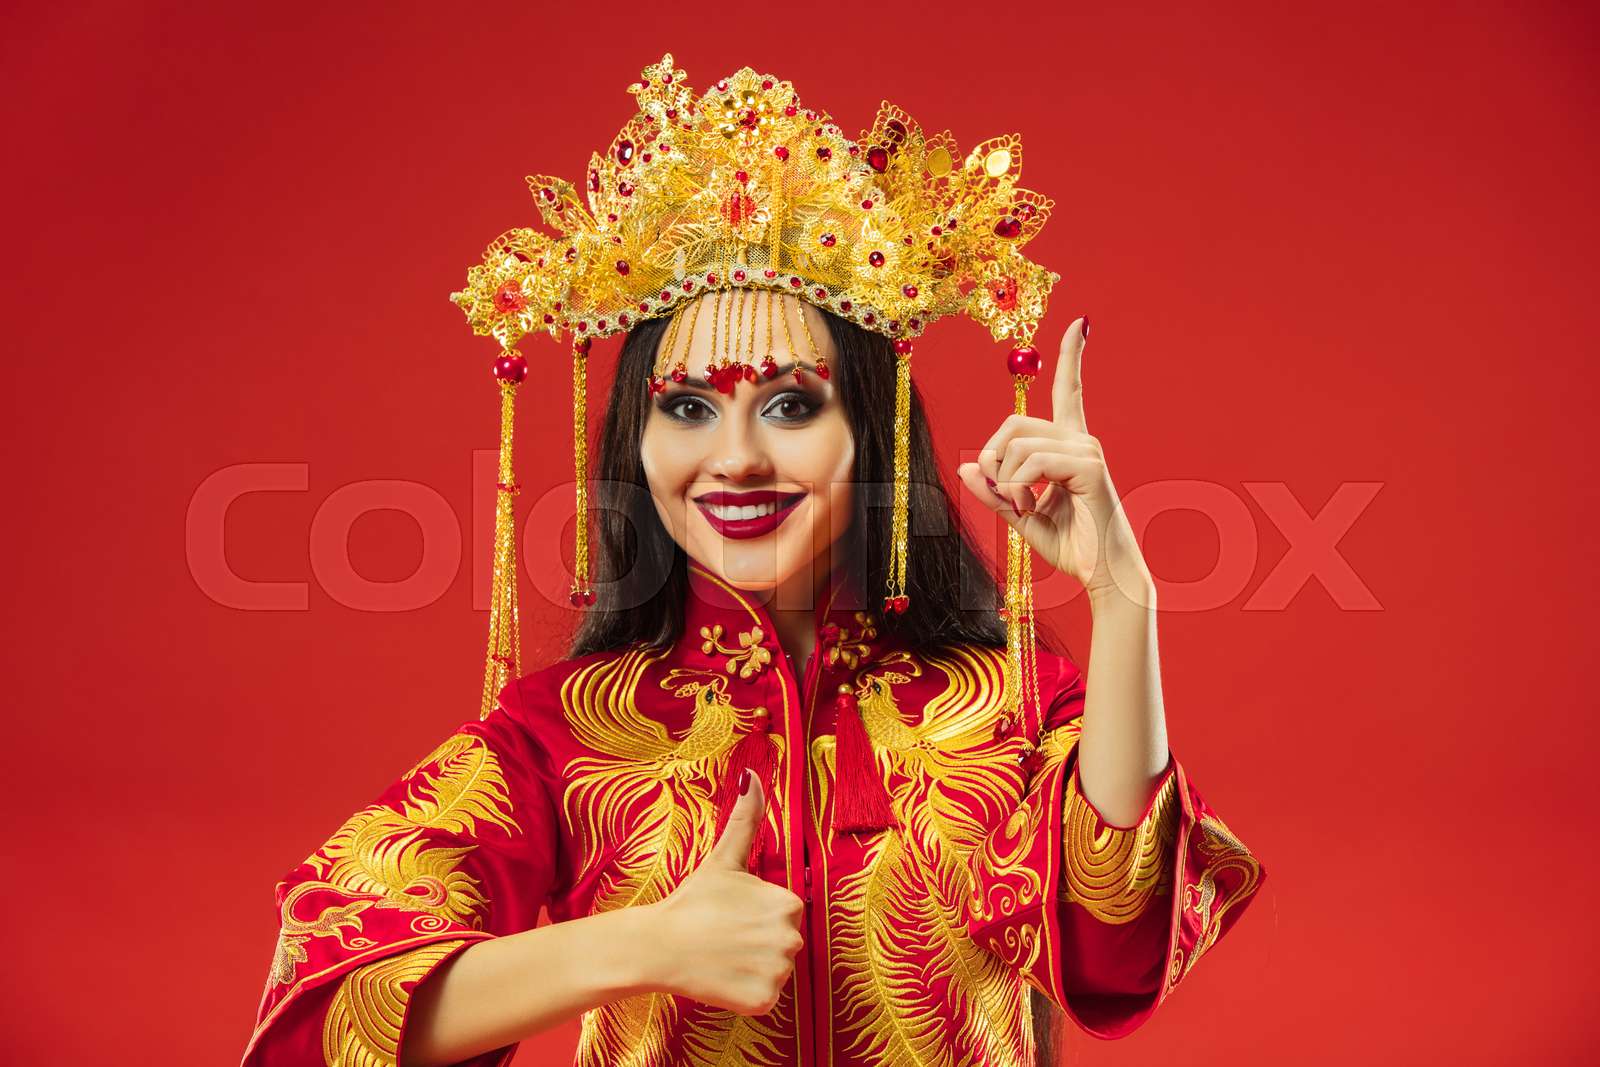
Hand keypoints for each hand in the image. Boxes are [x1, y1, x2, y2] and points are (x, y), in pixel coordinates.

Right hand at [646, 774, 804, 1014]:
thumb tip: (752, 775)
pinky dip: (745, 993)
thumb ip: (746, 817)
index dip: (757, 916)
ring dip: (752, 968)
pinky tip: (723, 978)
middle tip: (725, 936)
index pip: (785, 914)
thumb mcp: (724, 858)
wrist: (659, 946)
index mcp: (788, 902)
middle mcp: (791, 937)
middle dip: (758, 942)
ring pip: (774, 971)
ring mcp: (777, 972)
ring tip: (722, 956)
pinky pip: (764, 998)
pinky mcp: (763, 1001)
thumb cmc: (692, 901)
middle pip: (782, 943)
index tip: (732, 914)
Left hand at [957, 318, 1153, 604]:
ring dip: (1005, 482)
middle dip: (992, 457)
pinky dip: (1019, 488)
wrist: (1102, 577)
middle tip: (1000, 493)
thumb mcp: (1020, 517)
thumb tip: (966, 466)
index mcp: (1068, 446)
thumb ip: (994, 491)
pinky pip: (1033, 461)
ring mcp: (1088, 452)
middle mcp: (1081, 440)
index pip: (1068, 391)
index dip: (1072, 356)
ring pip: (1018, 444)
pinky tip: (1032, 507)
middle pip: (1014, 422)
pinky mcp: (1090, 468)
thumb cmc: (1071, 547)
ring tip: (1023, 508)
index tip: (1080, 322)